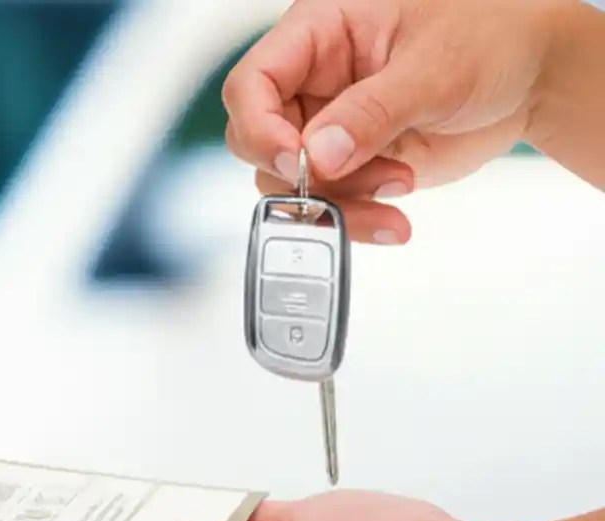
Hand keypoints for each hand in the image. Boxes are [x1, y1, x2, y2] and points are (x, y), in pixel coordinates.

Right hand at [222, 0, 564, 244]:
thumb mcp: (434, 68)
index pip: (252, 82)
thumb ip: (371, 111)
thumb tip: (316, 155)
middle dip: (301, 173)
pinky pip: (328, 203)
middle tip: (352, 180)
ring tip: (399, 188)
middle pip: (258, 139)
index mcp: (319, 33)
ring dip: (336, 202)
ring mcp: (327, 126)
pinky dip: (355, 219)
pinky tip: (395, 220)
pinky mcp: (351, 164)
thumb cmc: (491, 37)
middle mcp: (312, 81)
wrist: (534, 75)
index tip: (292, 161)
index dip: (258, 125)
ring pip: (290, 182)